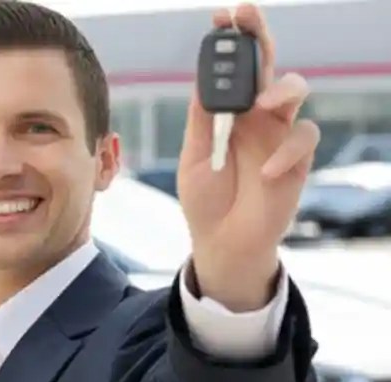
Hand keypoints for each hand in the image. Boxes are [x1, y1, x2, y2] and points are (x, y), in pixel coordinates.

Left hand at [176, 2, 319, 311]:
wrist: (222, 242)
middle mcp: (257, 114)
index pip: (232, 67)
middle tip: (246, 16)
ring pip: (295, 89)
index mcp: (227, 111)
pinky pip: (303, 138)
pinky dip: (285, 151)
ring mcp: (279, 133)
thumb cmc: (206, 200)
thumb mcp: (194, 158)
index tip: (222, 17)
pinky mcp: (297, 157)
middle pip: (266, 64)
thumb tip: (202, 83)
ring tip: (258, 106)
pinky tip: (264, 172)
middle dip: (258, 36)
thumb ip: (202, 122)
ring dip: (279, 90)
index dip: (231, 41)